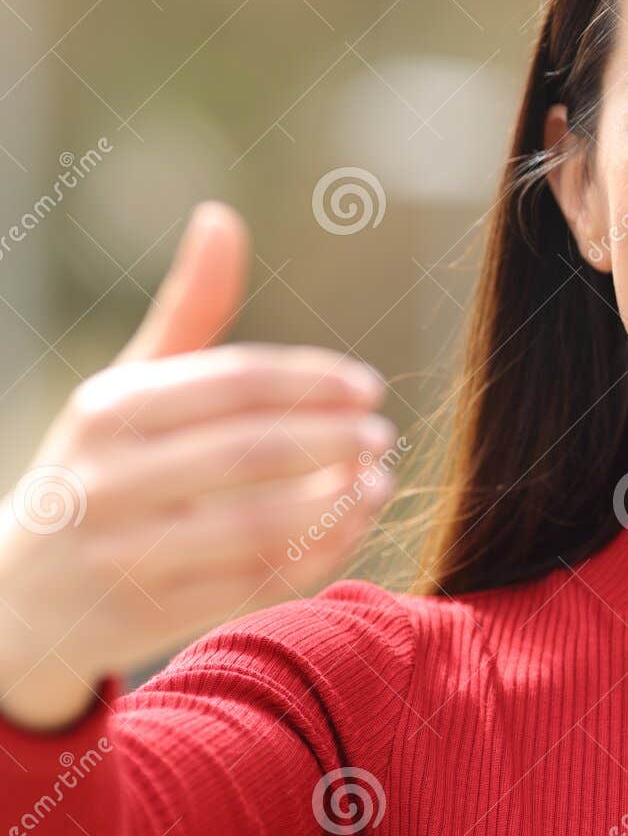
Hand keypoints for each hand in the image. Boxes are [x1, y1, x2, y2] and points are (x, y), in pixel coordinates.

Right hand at [0, 203, 396, 729]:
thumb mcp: (128, 391)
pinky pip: (252, 586)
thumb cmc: (101, 470)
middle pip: (247, 454)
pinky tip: (353, 526)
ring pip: (254, 529)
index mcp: (106, 411)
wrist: (18, 599)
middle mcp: (104, 482)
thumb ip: (187, 313)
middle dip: (330, 441)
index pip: (229, 383)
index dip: (310, 382)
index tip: (368, 386)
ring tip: (378, 479)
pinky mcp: (146, 619)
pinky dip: (316, 555)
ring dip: (334, 503)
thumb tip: (222, 216)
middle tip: (383, 432)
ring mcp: (123, 557)